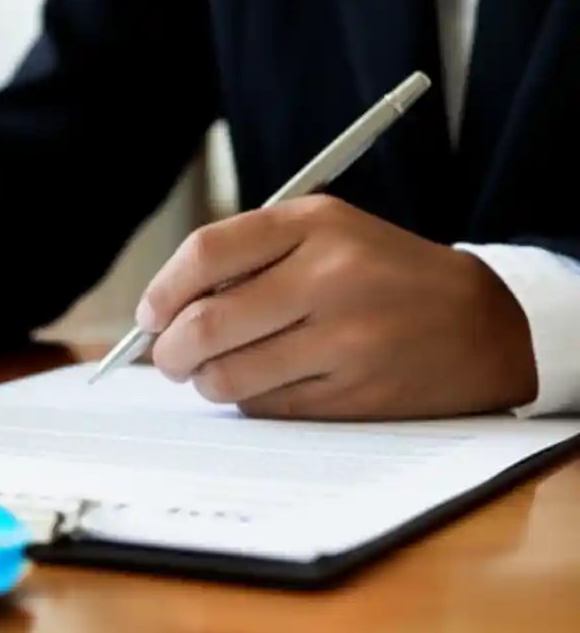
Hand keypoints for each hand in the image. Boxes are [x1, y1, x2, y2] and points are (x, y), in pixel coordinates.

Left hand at [137, 195, 536, 419]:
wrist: (481, 324)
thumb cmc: (380, 274)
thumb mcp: (324, 234)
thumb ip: (248, 258)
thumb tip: (161, 311)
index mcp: (315, 224)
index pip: (206, 254)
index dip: (162, 291)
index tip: (149, 315)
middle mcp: (329, 276)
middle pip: (205, 325)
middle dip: (169, 351)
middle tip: (168, 358)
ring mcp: (344, 339)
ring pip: (228, 377)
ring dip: (206, 381)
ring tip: (214, 372)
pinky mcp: (353, 392)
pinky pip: (265, 407)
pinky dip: (250, 401)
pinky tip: (267, 384)